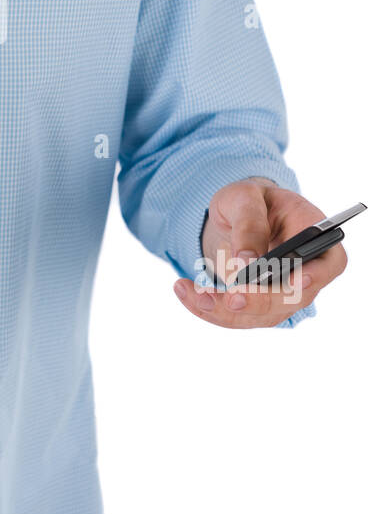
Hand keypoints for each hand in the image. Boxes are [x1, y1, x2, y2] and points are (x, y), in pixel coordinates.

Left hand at [173, 177, 347, 327]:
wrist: (236, 216)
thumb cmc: (248, 201)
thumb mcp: (244, 197)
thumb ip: (249, 223)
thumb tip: (247, 262)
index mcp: (314, 238)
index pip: (330, 263)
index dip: (317, 275)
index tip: (295, 280)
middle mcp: (305, 273)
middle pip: (292, 298)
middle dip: (259, 301)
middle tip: (231, 297)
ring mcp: (283, 296)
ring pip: (260, 315)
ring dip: (223, 309)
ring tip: (188, 289)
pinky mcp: (257, 308)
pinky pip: (236, 316)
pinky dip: (208, 309)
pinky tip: (184, 291)